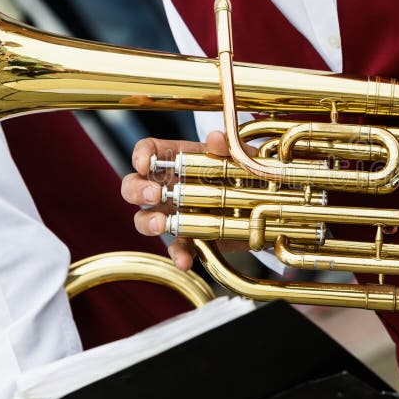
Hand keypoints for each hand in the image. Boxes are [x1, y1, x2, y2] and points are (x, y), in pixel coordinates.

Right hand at [121, 131, 249, 270]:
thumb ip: (230, 147)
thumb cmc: (246, 172)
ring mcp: (174, 214)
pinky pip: (176, 248)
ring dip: (148, 221)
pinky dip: (178, 255)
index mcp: (177, 159)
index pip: (147, 151)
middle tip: (154, 194)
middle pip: (133, 186)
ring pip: (144, 218)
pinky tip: (184, 260)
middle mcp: (168, 186)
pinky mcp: (189, 238)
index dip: (140, 155)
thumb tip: (215, 138)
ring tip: (162, 224)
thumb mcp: (242, 157)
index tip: (144, 164)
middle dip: (137, 190)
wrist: (264, 205)